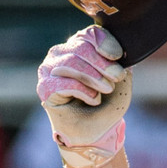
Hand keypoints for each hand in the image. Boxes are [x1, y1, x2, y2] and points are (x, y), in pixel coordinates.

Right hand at [37, 27, 130, 167]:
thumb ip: (121, 64)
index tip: (119, 57)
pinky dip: (83, 91)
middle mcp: (61, 53)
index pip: (89, 34)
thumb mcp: (121, 82)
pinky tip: (93, 100)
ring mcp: (49, 69)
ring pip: (72, 62)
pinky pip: (64, 82)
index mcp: (79, 46)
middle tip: (116, 77)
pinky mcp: (44, 87)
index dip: (105, 43)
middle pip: (80, 47)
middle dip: (102, 63)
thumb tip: (122, 52)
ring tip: (106, 89)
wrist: (93, 133)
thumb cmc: (106, 104)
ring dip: (94, 77)